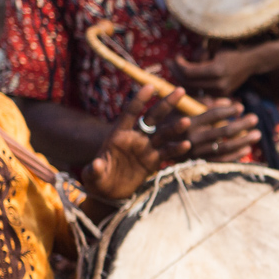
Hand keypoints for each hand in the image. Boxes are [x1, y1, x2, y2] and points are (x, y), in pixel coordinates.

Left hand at [81, 84, 179, 201]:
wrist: (108, 192)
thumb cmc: (97, 180)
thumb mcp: (91, 175)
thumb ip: (94, 169)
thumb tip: (96, 164)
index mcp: (118, 134)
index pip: (130, 112)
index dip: (139, 100)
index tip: (150, 85)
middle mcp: (135, 137)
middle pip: (153, 117)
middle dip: (166, 104)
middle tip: (180, 91)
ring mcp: (145, 149)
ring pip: (163, 134)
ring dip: (175, 128)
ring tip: (186, 121)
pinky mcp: (153, 161)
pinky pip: (167, 153)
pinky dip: (176, 149)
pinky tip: (186, 144)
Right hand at [145, 98, 261, 162]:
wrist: (146, 151)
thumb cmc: (164, 124)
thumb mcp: (178, 109)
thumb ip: (202, 102)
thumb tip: (225, 101)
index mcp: (187, 122)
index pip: (213, 115)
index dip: (228, 110)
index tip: (239, 107)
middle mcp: (193, 138)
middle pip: (223, 131)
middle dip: (241, 124)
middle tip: (254, 118)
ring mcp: (196, 153)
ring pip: (225, 147)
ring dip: (243, 140)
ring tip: (257, 134)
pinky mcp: (197, 163)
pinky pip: (220, 160)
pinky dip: (235, 155)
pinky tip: (247, 149)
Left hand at [173, 49, 259, 98]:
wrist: (251, 62)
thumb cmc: (231, 51)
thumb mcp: (214, 50)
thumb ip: (198, 57)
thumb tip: (179, 62)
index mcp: (217, 70)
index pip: (188, 72)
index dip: (178, 65)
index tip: (176, 57)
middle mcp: (219, 83)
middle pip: (188, 82)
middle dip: (177, 72)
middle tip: (169, 63)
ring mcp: (220, 91)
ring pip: (193, 88)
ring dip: (183, 79)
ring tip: (177, 68)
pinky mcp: (221, 95)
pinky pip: (201, 91)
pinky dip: (193, 84)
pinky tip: (188, 76)